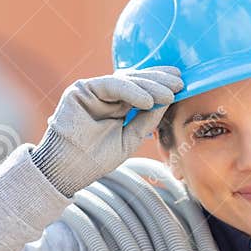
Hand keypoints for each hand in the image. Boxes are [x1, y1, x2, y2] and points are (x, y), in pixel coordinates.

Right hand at [30, 66, 183, 195]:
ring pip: (125, 80)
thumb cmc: (96, 158)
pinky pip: (111, 85)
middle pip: (135, 81)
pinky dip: (131, 90)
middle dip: (159, 80)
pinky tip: (147, 101)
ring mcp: (92, 90)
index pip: (141, 88)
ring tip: (169, 95)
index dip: (160, 83)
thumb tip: (168, 100)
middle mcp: (105, 95)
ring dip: (149, 86)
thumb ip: (146, 120)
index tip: (181, 84)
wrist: (68, 171)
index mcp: (117, 105)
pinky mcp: (81, 90)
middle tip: (180, 83)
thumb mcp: (130, 138)